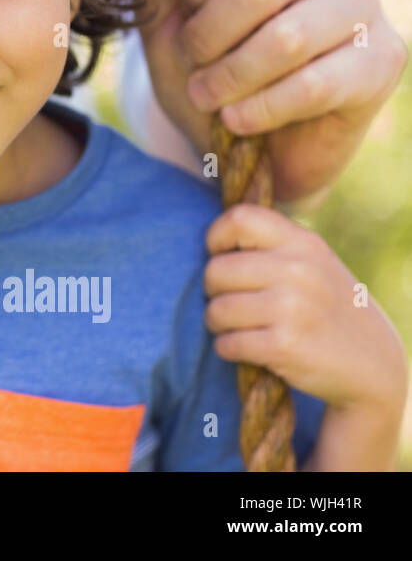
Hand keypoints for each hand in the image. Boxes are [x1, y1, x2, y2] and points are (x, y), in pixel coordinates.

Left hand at [139, 0, 407, 204]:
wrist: (237, 139)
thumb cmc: (202, 64)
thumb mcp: (164, 14)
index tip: (183, 13)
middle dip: (207, 35)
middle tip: (192, 64)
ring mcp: (360, 5)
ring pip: (287, 38)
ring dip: (230, 77)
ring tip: (207, 95)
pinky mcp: (382, 60)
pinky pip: (316, 85)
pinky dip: (261, 109)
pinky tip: (237, 118)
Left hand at [203, 203, 407, 414]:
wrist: (373, 364)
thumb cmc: (327, 307)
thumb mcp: (313, 263)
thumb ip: (272, 246)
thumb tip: (209, 241)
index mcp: (304, 243)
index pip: (240, 218)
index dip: (217, 238)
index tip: (220, 257)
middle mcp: (299, 270)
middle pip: (216, 269)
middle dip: (213, 291)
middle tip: (228, 302)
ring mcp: (292, 308)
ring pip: (217, 310)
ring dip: (218, 323)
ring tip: (236, 327)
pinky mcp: (284, 345)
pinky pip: (227, 343)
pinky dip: (228, 348)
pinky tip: (246, 348)